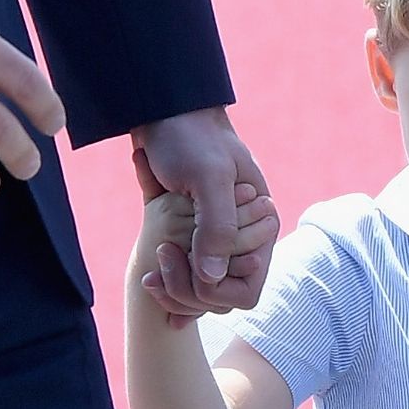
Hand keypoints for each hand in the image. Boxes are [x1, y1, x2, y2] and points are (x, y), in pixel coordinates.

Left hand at [130, 111, 272, 308]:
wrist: (162, 112)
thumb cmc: (190, 137)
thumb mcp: (208, 177)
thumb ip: (218, 228)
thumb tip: (213, 279)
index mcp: (260, 227)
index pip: (246, 290)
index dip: (216, 291)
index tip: (187, 262)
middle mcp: (242, 239)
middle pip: (220, 297)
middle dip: (187, 290)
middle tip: (161, 258)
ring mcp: (215, 238)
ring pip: (200, 290)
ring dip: (173, 284)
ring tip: (152, 264)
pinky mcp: (191, 235)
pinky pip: (184, 273)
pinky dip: (165, 275)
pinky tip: (149, 274)